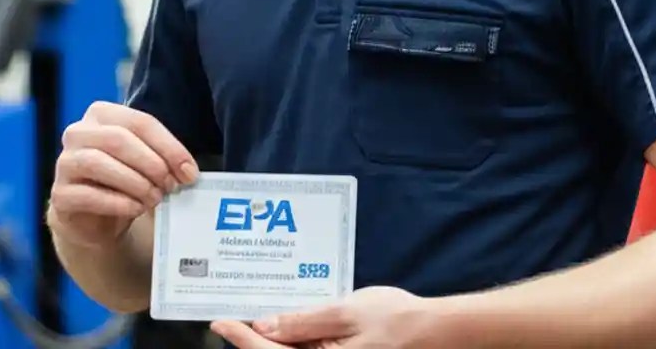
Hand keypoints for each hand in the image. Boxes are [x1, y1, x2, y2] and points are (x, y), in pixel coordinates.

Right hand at [47, 101, 197, 247]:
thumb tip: (187, 171)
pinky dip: (117, 202)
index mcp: (102, 114)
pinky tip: (136, 208)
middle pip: (118, 139)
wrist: (97, 218)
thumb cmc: (124, 182)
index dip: (169, 147)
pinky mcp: (59, 194)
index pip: (140, 122)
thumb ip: (164, 159)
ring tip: (154, 198)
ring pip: (98, 163)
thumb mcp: (146, 163)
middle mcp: (78, 133)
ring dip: (135, 183)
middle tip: (170, 186)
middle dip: (151, 164)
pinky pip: (87, 194)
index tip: (189, 172)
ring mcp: (65, 162)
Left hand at [210, 287, 433, 348]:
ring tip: (262, 320)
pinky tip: (294, 327)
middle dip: (254, 342)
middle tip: (236, 319)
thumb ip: (303, 322)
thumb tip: (265, 327)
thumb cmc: (394, 319)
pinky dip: (296, 343)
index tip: (220, 323)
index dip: (240, 338)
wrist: (435, 333)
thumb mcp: (345, 312)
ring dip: (274, 343)